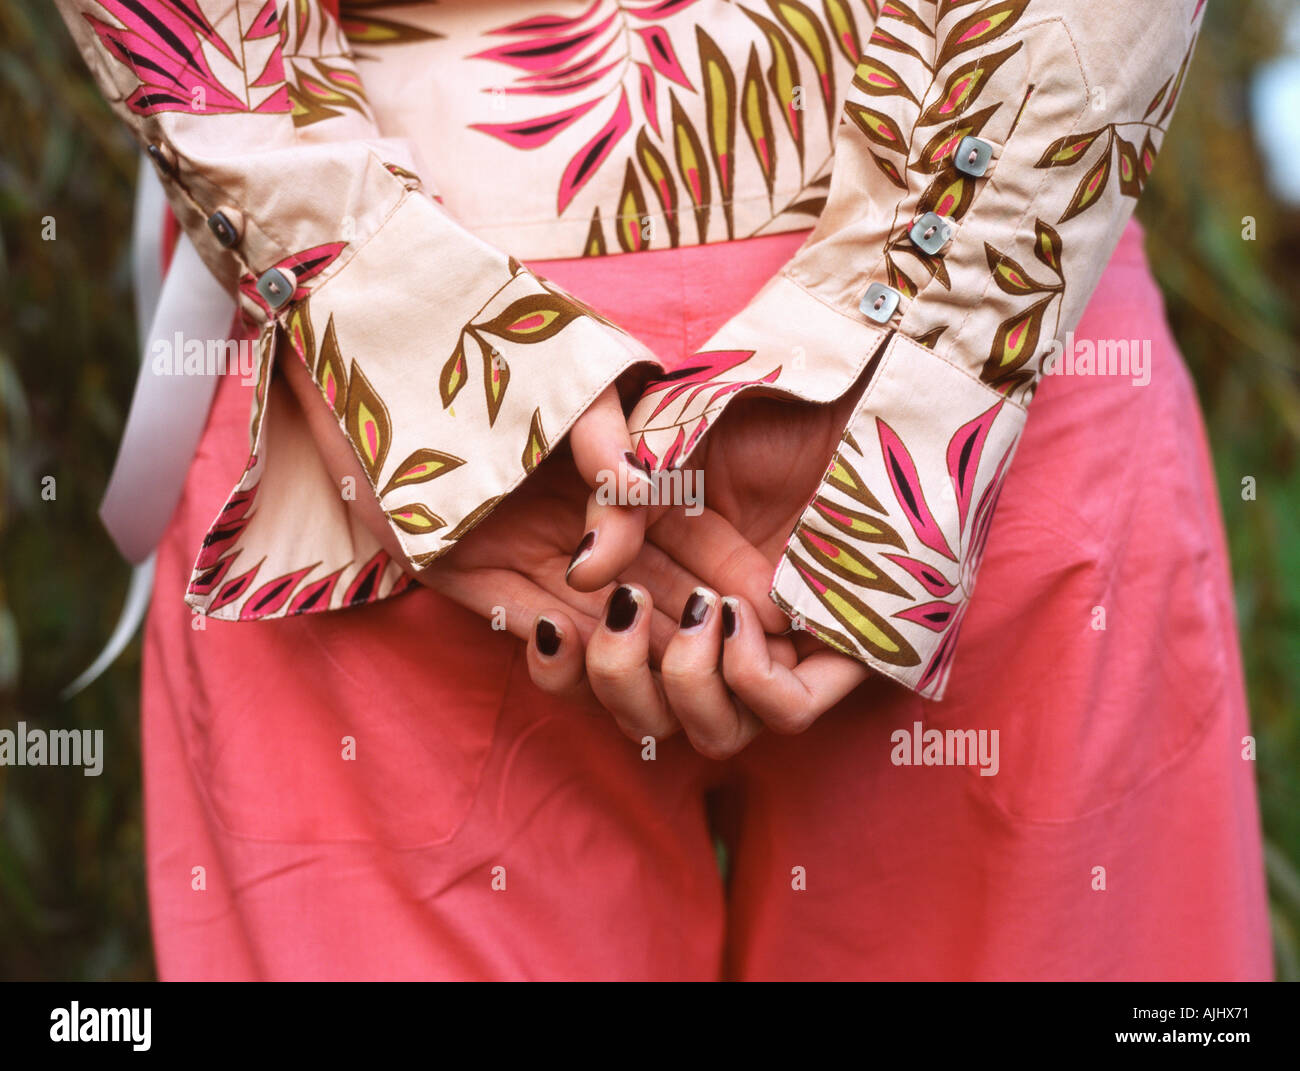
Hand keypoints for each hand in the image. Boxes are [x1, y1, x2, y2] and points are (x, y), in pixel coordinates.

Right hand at [585, 388, 874, 756]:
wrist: (838, 376)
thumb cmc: (744, 400)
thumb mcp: (658, 440)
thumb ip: (611, 501)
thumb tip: (584, 572)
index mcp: (655, 591)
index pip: (594, 674)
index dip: (564, 671)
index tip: (555, 627)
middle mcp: (707, 630)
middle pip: (646, 714)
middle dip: (619, 679)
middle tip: (628, 607)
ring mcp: (769, 645)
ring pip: (712, 731)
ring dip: (685, 685)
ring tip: (700, 611)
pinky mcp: (835, 647)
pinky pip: (787, 714)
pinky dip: (751, 681)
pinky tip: (735, 621)